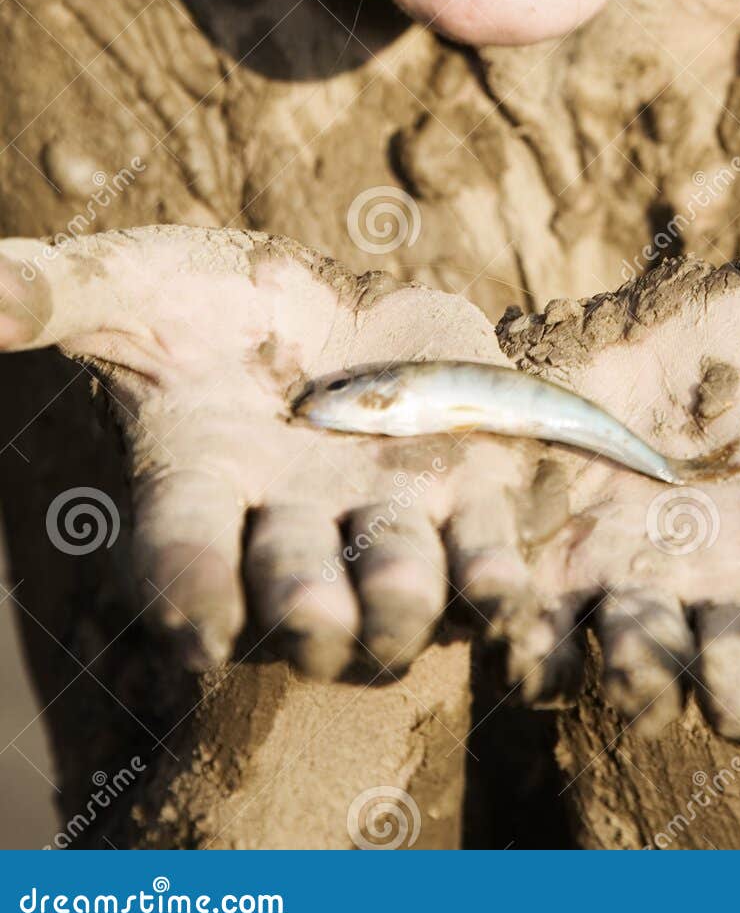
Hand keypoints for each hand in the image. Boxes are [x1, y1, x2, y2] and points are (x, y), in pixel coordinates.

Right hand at [0, 225, 566, 682]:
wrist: (324, 302)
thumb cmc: (207, 301)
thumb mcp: (129, 281)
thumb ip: (50, 290)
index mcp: (199, 485)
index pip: (179, 559)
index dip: (186, 596)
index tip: (197, 631)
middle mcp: (289, 524)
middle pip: (297, 591)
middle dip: (307, 609)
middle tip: (315, 619)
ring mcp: (382, 515)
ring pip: (398, 586)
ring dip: (404, 600)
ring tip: (406, 598)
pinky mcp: (466, 489)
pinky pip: (487, 556)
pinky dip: (502, 586)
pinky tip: (516, 606)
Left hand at [500, 251, 739, 738]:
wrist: (661, 327)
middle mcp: (733, 590)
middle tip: (738, 688)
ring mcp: (642, 583)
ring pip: (641, 662)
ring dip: (638, 678)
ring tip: (636, 678)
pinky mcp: (556, 564)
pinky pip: (538, 627)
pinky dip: (524, 636)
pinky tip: (515, 626)